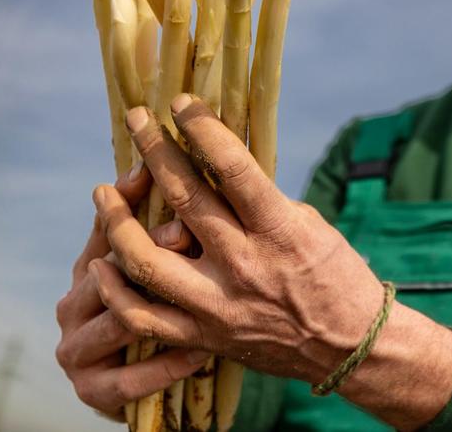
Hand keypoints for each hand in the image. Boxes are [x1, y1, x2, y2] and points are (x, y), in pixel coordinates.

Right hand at [54, 163, 209, 418]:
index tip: (154, 175)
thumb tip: (148, 168)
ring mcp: (76, 351)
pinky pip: (134, 377)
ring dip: (164, 307)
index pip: (102, 231)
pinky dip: (168, 365)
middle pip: (111, 272)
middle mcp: (72, 307)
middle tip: (189, 233)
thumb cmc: (154, 308)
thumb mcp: (150, 262)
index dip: (127, 203)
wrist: (136, 384)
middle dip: (150, 248)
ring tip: (205, 293)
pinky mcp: (93, 391)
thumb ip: (150, 221)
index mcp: (86, 270)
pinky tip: (201, 353)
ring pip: (122, 319)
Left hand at [88, 94, 387, 385]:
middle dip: (154, 150)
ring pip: (147, 260)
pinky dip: (115, 292)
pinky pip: (143, 318)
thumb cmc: (334, 275)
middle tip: (136, 120)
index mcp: (279, 231)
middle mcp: (245, 265)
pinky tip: (101, 265)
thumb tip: (214, 166)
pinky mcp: (206, 337)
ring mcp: (220, 305)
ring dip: (117, 221)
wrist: (351, 348)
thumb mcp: (308, 226)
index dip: (201, 128)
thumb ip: (259, 202)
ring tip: (103, 193)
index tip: (180, 103)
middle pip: (184, 198)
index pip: (232, 167)